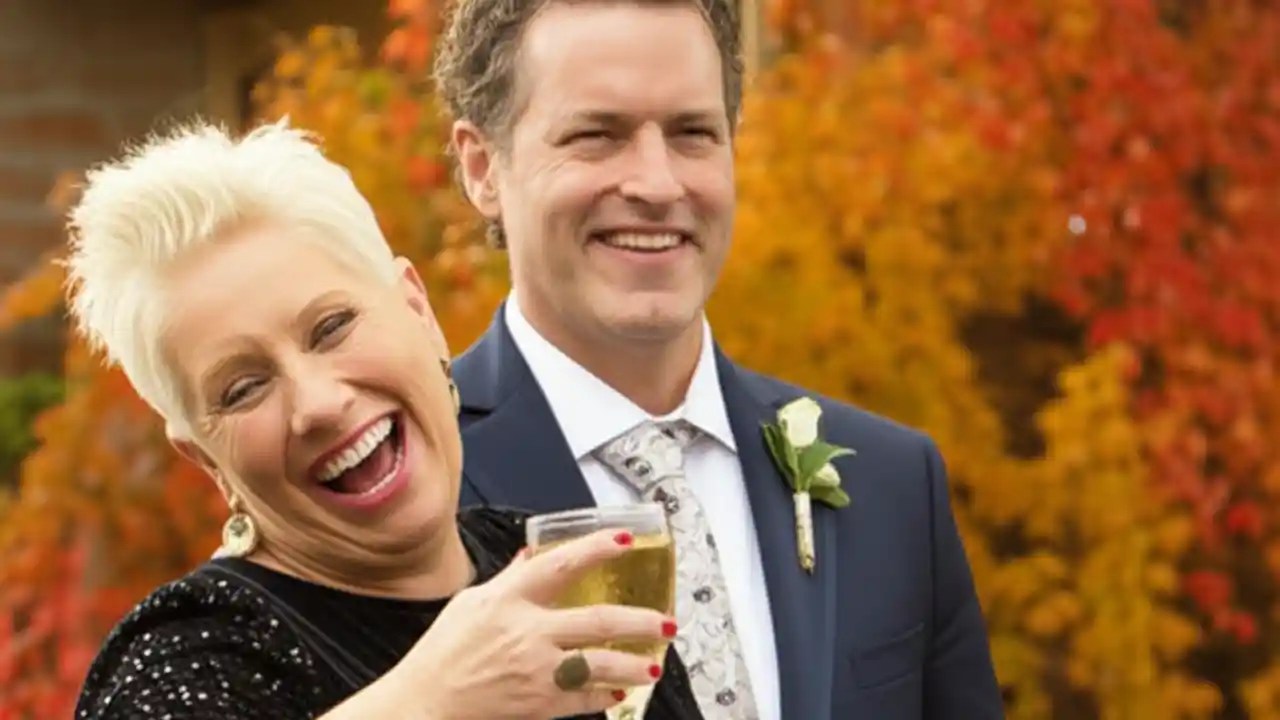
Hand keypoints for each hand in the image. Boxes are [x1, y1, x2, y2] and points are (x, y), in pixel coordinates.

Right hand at [386, 529, 674, 719]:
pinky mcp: (538, 705)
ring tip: (653, 664)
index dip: (596, 548)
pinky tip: (619, 692)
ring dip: (633, 664)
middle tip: (667, 621)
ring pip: (600, 664)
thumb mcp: (469, 604)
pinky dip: (605, 696)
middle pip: (598, 621)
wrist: (424, 705)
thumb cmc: (442, 654)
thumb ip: (508, 581)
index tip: (626, 540)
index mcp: (508, 599)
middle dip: (641, 620)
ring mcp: (536, 671)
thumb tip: (531, 557)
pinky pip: (583, 699)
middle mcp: (527, 632)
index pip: (561, 564)